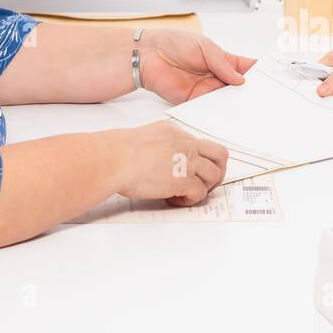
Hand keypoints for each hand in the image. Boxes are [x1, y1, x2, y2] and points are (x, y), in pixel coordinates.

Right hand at [111, 120, 228, 205]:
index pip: (198, 143)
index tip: (192, 168)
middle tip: (208, 182)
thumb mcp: (142, 138)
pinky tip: (176, 200)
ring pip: (214, 175)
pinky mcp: (184, 180)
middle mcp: (185, 144)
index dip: (198, 159)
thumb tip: (157, 160)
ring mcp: (187, 162)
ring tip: (189, 194)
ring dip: (205, 187)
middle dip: (218, 170)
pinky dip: (191, 200)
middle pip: (219, 154)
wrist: (113, 159)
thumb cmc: (117, 152)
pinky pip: (200, 193)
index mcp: (174, 132)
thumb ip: (157, 147)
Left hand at [138, 29, 256, 103]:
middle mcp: (216, 76)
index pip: (244, 68)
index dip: (257, 73)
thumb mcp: (204, 47)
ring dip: (236, 103)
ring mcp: (206, 90)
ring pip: (227, 100)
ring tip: (248, 106)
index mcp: (222, 60)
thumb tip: (240, 79)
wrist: (148, 55)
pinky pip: (209, 109)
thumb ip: (222, 64)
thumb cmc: (173, 43)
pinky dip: (218, 111)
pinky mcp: (194, 101)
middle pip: (239, 87)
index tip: (269, 79)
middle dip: (250, 91)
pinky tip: (228, 112)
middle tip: (261, 97)